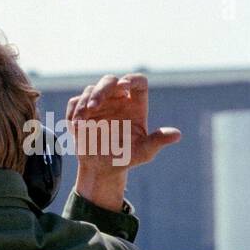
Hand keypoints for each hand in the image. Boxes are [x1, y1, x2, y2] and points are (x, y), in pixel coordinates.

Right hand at [66, 73, 179, 211]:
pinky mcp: (81, 111)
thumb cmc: (126, 159)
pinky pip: (75, 103)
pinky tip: (76, 125)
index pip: (137, 82)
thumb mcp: (144, 152)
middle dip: (101, 90)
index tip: (123, 86)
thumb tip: (176, 135)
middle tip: (93, 105)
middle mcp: (117, 100)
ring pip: (90, 90)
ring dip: (84, 103)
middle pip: (110, 81)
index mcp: (136, 105)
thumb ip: (157, 141)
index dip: (131, 80)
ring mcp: (98, 105)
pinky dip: (73, 111)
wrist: (101, 168)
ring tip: (82, 122)